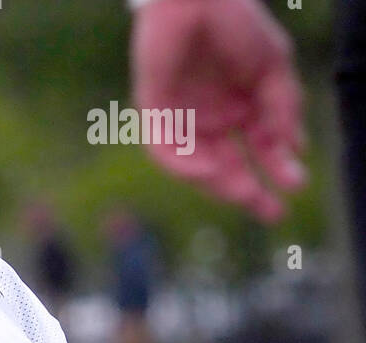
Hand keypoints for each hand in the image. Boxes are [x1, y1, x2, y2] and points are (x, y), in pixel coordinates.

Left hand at [131, 0, 305, 221]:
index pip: (260, 147)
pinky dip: (185, 163)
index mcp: (242, 104)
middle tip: (271, 213)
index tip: (296, 187)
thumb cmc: (236, 20)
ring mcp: (183, 117)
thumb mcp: (272, 67)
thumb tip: (294, 149)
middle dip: (250, 190)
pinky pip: (165, 149)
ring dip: (221, 183)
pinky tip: (208, 170)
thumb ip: (283, 107)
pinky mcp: (154, 111)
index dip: (277, 168)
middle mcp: (213, 116)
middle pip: (230, 166)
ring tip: (245, 193)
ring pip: (199, 165)